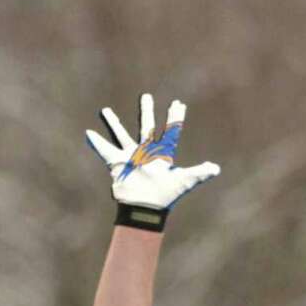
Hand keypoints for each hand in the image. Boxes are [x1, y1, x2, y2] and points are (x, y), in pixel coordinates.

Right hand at [86, 94, 219, 217]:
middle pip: (146, 127)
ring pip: (122, 135)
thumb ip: (199, 173)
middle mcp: (146, 153)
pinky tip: (89, 132)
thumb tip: (216, 169)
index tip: (178, 103)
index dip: (175, 118)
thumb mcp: (184, 181)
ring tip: (105, 110)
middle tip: (146, 96)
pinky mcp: (117, 164)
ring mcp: (131, 157)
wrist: (144, 209)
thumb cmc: (165, 196)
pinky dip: (97, 143)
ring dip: (114, 123)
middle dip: (147, 112)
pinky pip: (105, 150)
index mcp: (162, 154)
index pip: (170, 132)